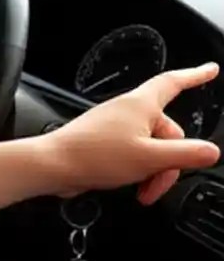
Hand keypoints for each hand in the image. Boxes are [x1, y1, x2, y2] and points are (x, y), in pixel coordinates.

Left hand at [43, 62, 220, 203]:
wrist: (53, 166)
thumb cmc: (95, 155)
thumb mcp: (150, 158)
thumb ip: (185, 154)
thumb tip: (211, 151)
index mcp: (141, 105)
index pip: (174, 82)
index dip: (195, 76)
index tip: (210, 69)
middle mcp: (128, 111)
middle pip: (168, 133)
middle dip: (169, 162)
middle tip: (157, 184)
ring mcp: (115, 126)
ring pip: (151, 148)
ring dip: (152, 172)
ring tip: (141, 190)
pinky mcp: (104, 142)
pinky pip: (133, 154)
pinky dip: (137, 171)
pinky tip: (130, 185)